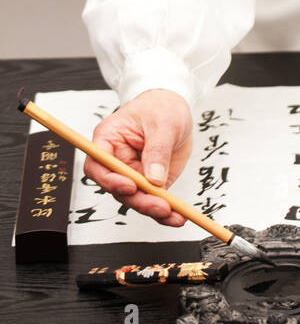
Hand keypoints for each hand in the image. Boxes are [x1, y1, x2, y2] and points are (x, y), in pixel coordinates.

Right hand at [83, 89, 192, 225]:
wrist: (175, 106)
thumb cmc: (161, 107)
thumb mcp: (163, 123)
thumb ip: (158, 150)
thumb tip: (154, 178)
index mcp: (109, 139)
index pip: (97, 164)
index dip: (109, 179)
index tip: (130, 185)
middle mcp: (117, 160)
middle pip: (118, 188)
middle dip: (138, 199)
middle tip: (159, 205)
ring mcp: (133, 173)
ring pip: (135, 198)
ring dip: (153, 209)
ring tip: (173, 214)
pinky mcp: (149, 181)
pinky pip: (153, 200)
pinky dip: (165, 212)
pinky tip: (177, 217)